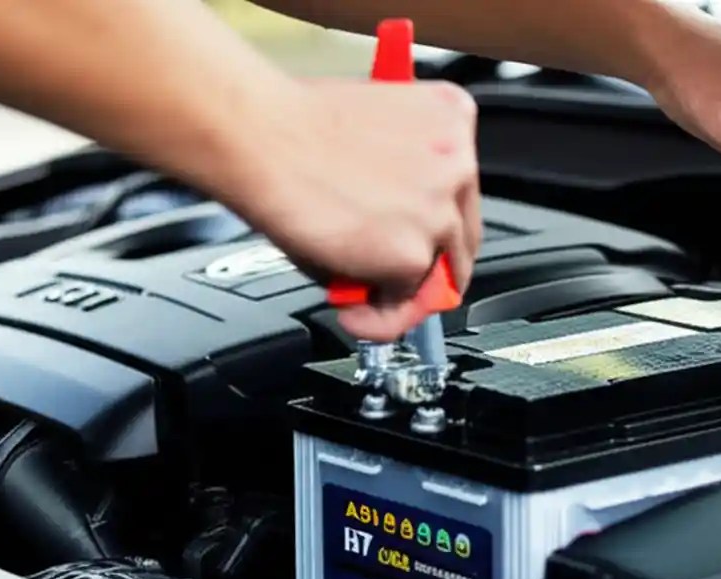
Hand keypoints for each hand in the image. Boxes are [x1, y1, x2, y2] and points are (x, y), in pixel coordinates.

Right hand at [221, 77, 481, 340]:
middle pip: (459, 239)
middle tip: (384, 287)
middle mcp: (461, 163)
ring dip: (398, 296)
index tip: (410, 243)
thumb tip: (404, 236)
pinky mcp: (414, 253)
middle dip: (422, 270)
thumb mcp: (375, 136)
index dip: (432, 227)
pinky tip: (352, 309)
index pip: (461, 192)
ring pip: (435, 275)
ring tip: (359, 302)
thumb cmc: (295, 128)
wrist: (258, 136)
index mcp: (453, 118)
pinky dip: (378, 318)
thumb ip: (405, 179)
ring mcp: (442, 211)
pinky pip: (404, 303)